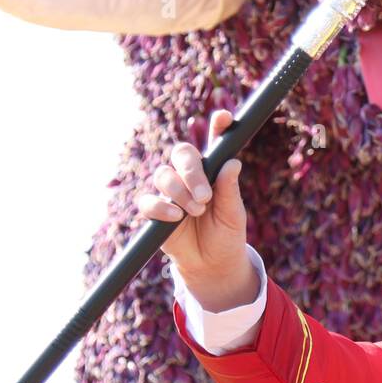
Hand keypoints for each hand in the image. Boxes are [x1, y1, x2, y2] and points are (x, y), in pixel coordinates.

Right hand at [137, 109, 246, 281]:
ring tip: (197, 210)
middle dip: (191, 170)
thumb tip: (232, 163)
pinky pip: (148, 201)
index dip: (218, 126)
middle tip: (205, 194)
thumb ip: (229, 189)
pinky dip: (161, 207)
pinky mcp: (155, 211)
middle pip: (182, 152)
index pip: (215, 143)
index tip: (224, 117)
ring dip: (180, 191)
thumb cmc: (226, 234)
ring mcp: (170, 192)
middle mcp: (189, 176)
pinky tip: (177, 217)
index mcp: (213, 171)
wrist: (213, 265)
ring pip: (163, 174)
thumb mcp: (234, 213)